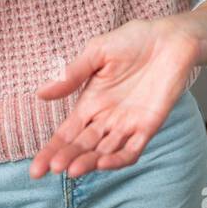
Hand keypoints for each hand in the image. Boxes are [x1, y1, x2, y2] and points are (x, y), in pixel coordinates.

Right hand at [29, 15, 201, 179]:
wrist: (171, 38)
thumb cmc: (134, 40)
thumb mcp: (97, 52)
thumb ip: (73, 74)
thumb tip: (41, 94)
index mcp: (90, 103)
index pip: (66, 134)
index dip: (51, 151)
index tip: (35, 169)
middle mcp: (106, 118)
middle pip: (82, 146)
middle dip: (66, 158)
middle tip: (53, 169)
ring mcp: (127, 124)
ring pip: (103, 152)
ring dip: (88, 162)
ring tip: (72, 169)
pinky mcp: (149, 126)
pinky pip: (132, 149)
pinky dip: (118, 160)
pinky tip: (103, 164)